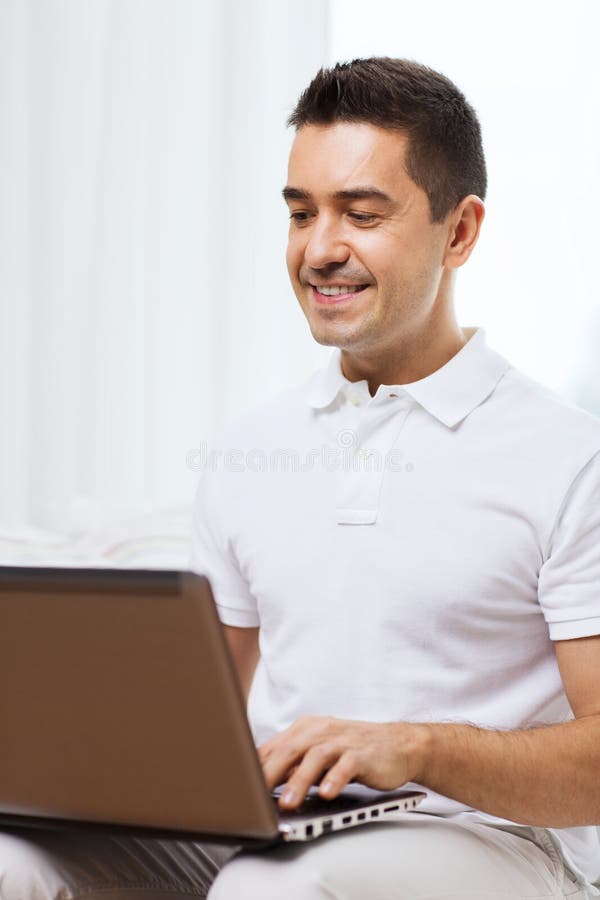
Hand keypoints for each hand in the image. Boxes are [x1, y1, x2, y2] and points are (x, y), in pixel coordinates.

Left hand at [258, 715, 428, 809]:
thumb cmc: (352, 751)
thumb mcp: (318, 753)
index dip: (254, 767)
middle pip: (290, 750)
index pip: (274, 747)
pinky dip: (336, 779)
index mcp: (305, 729)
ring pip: (316, 758)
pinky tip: (327, 793)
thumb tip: (260, 783)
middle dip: (270, 773)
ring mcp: (342, 741)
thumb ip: (293, 764)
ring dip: (300, 781)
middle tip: (253, 795)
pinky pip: (347, 766)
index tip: (237, 787)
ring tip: (288, 803)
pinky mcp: (363, 754)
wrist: (398, 744)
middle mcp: (321, 731)